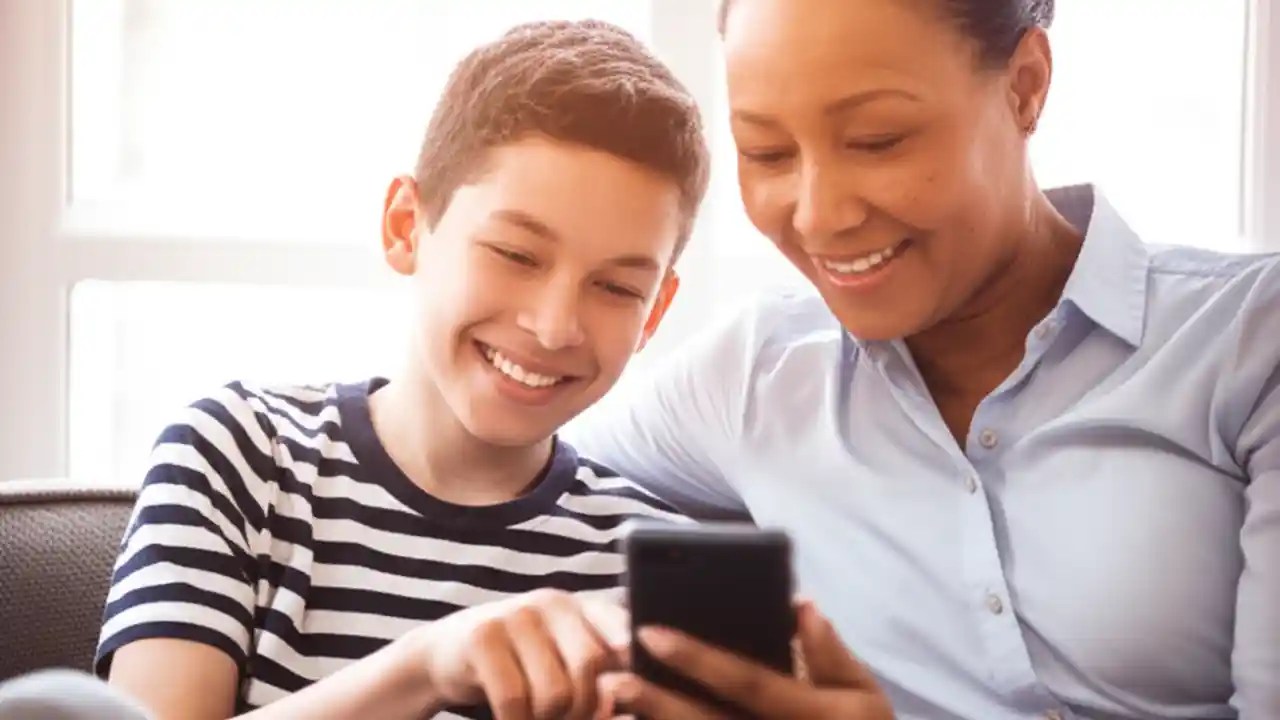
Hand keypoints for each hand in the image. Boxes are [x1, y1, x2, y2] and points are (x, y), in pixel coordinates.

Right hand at [411, 588, 627, 719]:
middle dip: (583, 709)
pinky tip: (511, 719)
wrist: (449, 652)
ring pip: (554, 693)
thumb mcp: (561, 657)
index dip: (629, 670)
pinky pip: (514, 700)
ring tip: (537, 717)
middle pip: (591, 669)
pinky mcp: (482, 637)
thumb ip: (597, 674)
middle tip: (566, 719)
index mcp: (582, 606)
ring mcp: (516, 616)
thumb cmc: (520, 662)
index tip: (620, 700)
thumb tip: (624, 709)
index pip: (624, 632)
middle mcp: (553, 603)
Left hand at [597, 602, 892, 718]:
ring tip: (616, 694)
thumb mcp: (864, 696)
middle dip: (657, 701)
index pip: (749, 682)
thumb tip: (801, 605)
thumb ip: (832, 655)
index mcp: (814, 715)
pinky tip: (635, 718)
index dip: (698, 658)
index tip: (651, 631)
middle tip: (614, 675)